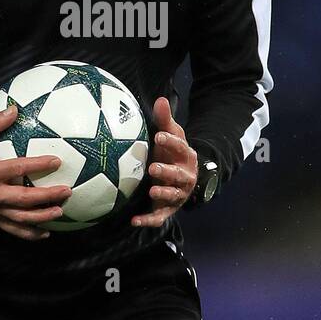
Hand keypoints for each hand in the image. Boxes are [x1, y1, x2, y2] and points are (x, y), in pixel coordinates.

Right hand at [0, 104, 71, 240]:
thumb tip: (15, 109)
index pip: (18, 168)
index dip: (38, 165)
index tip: (57, 161)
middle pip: (23, 198)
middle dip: (47, 196)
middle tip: (66, 191)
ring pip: (19, 217)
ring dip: (41, 217)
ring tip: (60, 211)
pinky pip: (11, 228)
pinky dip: (28, 233)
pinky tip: (45, 233)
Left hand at [131, 97, 197, 227]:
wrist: (183, 179)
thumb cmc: (172, 153)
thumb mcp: (172, 136)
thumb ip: (165, 120)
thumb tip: (161, 99)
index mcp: (185, 156)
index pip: (180, 147)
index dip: (171, 142)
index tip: (159, 136)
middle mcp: (185, 176)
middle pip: (178, 174)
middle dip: (167, 171)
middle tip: (153, 167)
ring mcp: (177, 194)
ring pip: (172, 195)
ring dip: (163, 193)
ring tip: (152, 190)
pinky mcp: (168, 209)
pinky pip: (159, 216)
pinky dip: (148, 219)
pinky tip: (134, 220)